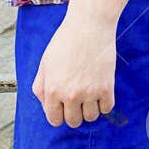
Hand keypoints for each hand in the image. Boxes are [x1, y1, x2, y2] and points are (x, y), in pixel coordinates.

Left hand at [31, 12, 116, 127]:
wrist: (89, 25)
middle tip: (76, 98)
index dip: (58, 113)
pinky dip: (104, 103)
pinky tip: (99, 90)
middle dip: (74, 112)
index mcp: (52, 90)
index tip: (63, 106)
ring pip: (91, 117)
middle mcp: (70, 95)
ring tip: (88, 93)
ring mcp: (89, 93)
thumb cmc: (65, 41)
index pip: (54, 120)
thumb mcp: (45, 63)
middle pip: (73, 122)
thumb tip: (45, 105)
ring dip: (89, 108)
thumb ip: (41, 86)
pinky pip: (106, 109)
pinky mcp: (106, 88)